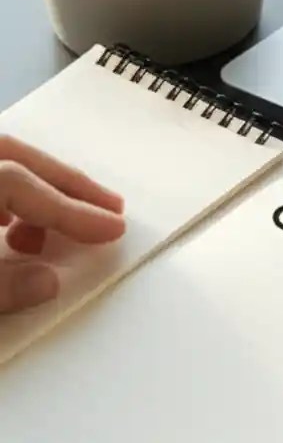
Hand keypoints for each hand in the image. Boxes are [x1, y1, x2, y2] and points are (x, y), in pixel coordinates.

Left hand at [0, 135, 125, 313]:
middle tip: (110, 206)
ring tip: (57, 227)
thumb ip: (1, 287)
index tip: (111, 229)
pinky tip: (8, 224)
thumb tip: (47, 282)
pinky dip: (4, 193)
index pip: (19, 183)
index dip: (72, 210)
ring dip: (34, 186)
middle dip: (66, 182)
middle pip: (12, 155)